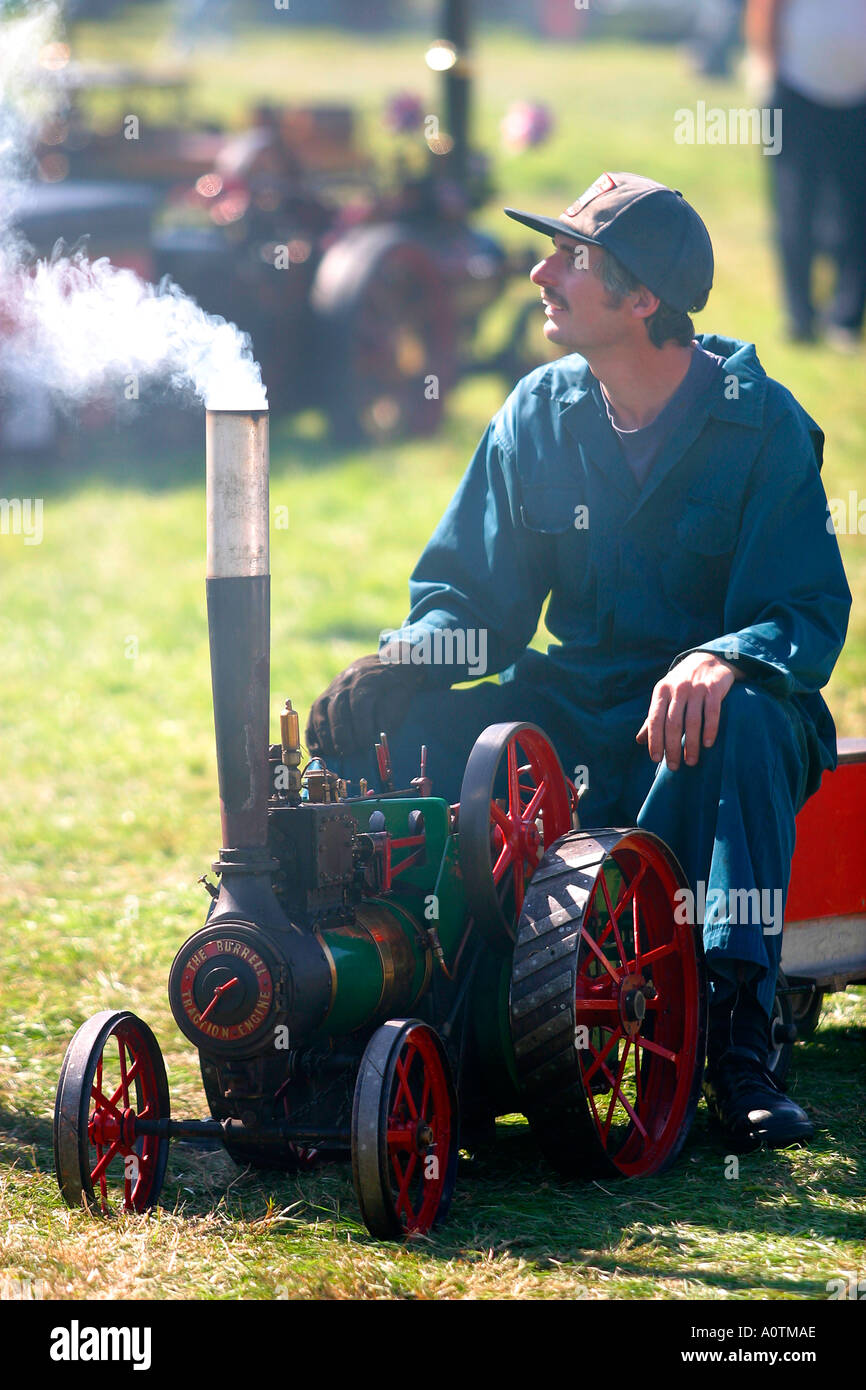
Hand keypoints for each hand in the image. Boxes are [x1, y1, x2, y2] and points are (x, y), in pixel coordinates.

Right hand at [306, 650, 423, 759]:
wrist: (382, 664)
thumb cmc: (395, 686)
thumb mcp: (402, 694)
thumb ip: (392, 712)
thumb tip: (378, 731)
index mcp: (367, 679)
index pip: (359, 702)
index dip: (361, 725)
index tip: (365, 743)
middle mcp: (346, 681)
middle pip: (337, 707)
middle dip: (341, 733)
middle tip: (348, 751)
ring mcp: (332, 688)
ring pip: (321, 709)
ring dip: (325, 734)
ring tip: (334, 752)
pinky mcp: (324, 696)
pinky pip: (313, 713)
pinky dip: (312, 731)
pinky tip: (318, 748)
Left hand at [636, 652, 740, 769]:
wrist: (708, 659)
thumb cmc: (682, 684)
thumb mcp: (665, 696)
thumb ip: (653, 717)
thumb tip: (639, 741)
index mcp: (661, 691)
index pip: (654, 720)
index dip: (654, 740)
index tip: (656, 759)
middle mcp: (677, 689)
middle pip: (672, 724)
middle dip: (672, 747)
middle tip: (674, 766)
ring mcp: (696, 688)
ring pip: (692, 721)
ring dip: (691, 744)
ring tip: (691, 761)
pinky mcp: (714, 688)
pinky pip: (712, 713)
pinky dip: (709, 730)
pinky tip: (708, 744)